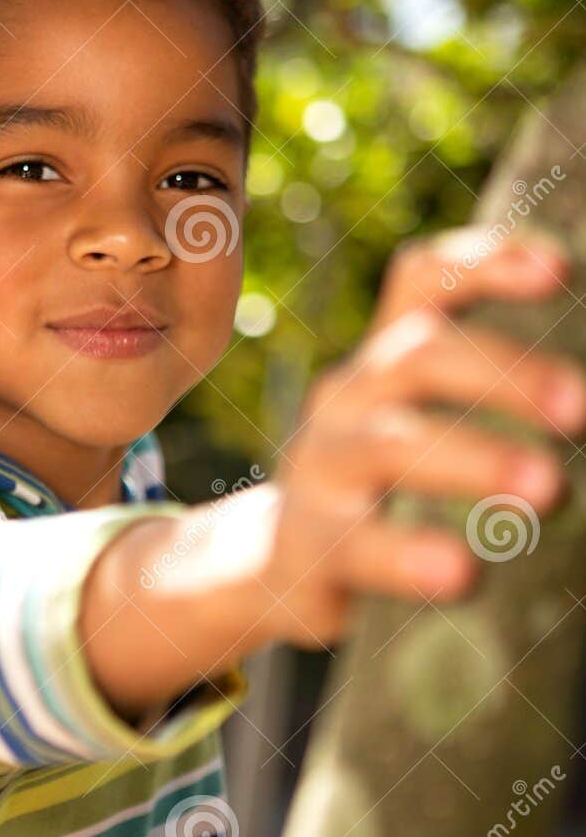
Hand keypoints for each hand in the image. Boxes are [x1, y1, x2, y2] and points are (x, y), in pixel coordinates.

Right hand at [250, 229, 585, 649]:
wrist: (280, 559)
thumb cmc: (382, 481)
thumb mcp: (420, 420)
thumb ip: (491, 391)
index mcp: (388, 358)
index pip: (423, 283)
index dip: (485, 263)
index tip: (559, 271)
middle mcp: (352, 395)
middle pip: (423, 356)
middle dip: (508, 376)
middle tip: (581, 410)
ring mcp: (324, 465)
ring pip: (392, 445)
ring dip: (476, 459)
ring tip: (549, 489)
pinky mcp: (309, 542)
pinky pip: (358, 543)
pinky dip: (411, 555)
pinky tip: (463, 572)